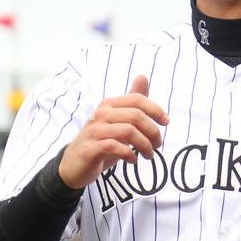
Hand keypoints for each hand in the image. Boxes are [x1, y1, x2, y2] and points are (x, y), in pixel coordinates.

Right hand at [58, 74, 168, 189]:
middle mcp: (100, 114)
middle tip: (158, 144)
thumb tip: (143, 76)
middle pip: (135, 116)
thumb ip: (131, 102)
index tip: (166, 122)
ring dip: (144, 145)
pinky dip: (129, 155)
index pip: (137, 99)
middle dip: (153, 131)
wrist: (74, 165)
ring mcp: (94, 131)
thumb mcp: (118, 121)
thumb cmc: (100, 142)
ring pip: (128, 132)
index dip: (155, 110)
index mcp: (109, 105)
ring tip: (149, 155)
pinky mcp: (90, 148)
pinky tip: (133, 161)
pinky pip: (115, 146)